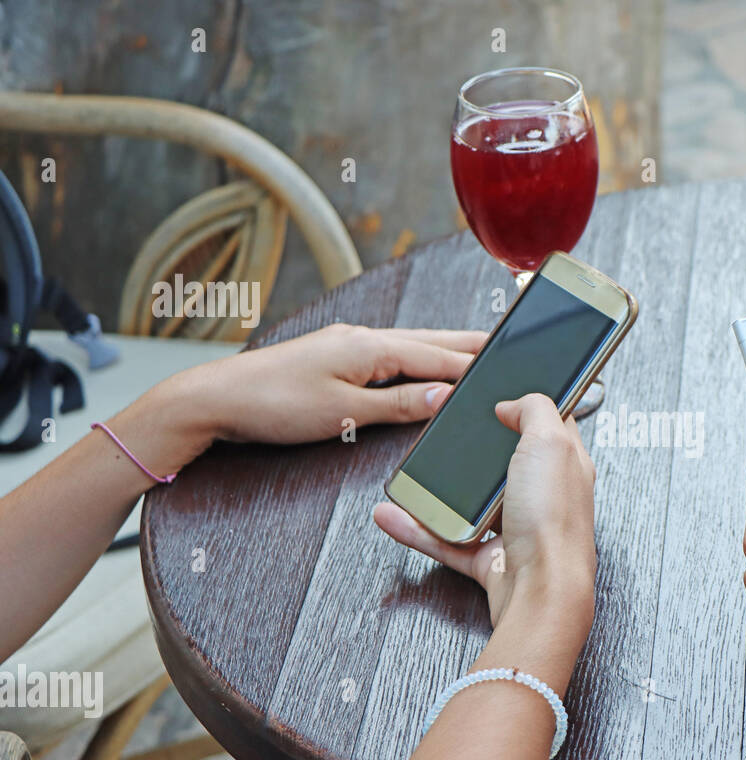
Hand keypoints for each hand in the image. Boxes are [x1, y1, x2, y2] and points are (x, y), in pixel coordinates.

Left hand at [182, 323, 485, 445]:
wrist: (215, 399)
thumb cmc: (273, 404)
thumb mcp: (344, 413)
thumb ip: (398, 405)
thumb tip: (442, 395)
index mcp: (370, 347)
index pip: (438, 357)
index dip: (474, 367)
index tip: (508, 370)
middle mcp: (362, 338)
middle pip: (430, 342)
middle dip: (469, 344)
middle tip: (507, 344)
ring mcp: (347, 345)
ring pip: (410, 345)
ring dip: (445, 349)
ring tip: (476, 352)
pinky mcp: (334, 357)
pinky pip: (390, 354)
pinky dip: (417, 358)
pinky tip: (423, 365)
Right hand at [374, 394, 596, 628]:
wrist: (542, 592)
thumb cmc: (555, 523)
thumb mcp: (550, 443)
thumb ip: (536, 410)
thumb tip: (514, 403)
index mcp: (565, 465)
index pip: (549, 426)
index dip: (525, 408)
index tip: (496, 397)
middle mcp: (542, 496)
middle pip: (503, 463)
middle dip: (474, 451)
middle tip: (445, 435)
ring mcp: (515, 528)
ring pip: (469, 503)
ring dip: (437, 491)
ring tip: (411, 475)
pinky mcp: (489, 558)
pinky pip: (445, 539)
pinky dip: (416, 529)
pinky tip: (393, 515)